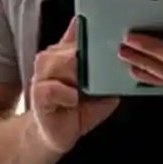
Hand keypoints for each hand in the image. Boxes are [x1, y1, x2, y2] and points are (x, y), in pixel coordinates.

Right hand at [28, 17, 118, 152]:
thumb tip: (125, 52)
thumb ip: (107, 69)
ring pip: (62, 62)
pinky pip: (52, 88)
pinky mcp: (37, 93)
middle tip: (99, 76)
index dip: (92, 30)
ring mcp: (42, 74)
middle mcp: (52, 57)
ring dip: (77, 77)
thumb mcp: (100, 86)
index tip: (109, 32)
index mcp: (67, 51)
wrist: (59, 133)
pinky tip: (72, 101)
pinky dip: (67, 94)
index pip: (78, 30)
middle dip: (89, 60)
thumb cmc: (80, 108)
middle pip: (73, 48)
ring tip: (82, 91)